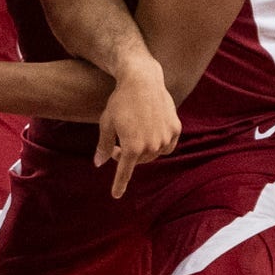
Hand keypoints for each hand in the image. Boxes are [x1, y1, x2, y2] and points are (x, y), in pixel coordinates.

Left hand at [94, 58, 178, 197]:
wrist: (142, 80)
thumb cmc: (120, 101)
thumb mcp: (106, 123)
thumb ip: (104, 146)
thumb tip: (98, 163)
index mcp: (132, 147)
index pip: (124, 173)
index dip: (119, 184)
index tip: (116, 195)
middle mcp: (151, 146)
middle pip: (139, 161)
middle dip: (128, 157)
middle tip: (118, 146)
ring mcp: (165, 138)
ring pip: (154, 154)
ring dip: (144, 150)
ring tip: (135, 136)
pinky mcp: (175, 129)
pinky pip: (167, 145)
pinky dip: (160, 144)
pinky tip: (152, 134)